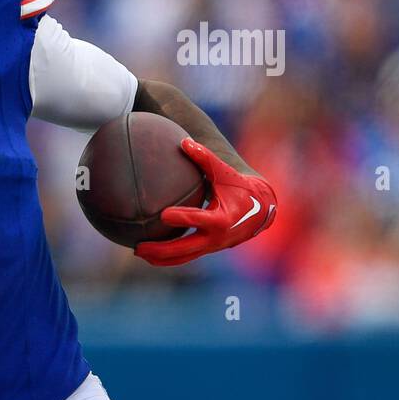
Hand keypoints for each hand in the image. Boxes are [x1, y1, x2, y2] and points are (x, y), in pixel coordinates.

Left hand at [135, 138, 276, 266]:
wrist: (261, 210)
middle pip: (185, 247)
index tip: (163, 214)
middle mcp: (217, 237)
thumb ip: (205, 157)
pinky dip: (168, 258)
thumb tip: (184, 141)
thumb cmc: (240, 186)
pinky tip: (148, 254)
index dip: (182, 217)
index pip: (199, 219)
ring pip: (183, 257)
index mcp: (222, 218)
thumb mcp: (225, 172)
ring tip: (137, 251)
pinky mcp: (208, 249)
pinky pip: (186, 256)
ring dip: (160, 258)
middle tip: (139, 245)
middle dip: (161, 248)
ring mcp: (212, 246)